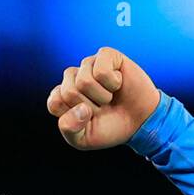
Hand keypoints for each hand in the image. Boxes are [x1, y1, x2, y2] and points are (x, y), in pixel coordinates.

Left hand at [46, 47, 160, 150]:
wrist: (139, 122)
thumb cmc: (109, 128)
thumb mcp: (82, 139)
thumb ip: (69, 128)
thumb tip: (80, 108)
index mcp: (62, 96)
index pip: (54, 102)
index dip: (72, 117)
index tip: (86, 119)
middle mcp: (73, 78)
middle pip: (68, 92)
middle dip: (89, 107)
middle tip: (101, 108)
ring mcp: (89, 65)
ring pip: (84, 81)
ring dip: (102, 97)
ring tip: (109, 98)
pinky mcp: (106, 55)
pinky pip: (101, 70)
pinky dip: (113, 83)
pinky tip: (117, 84)